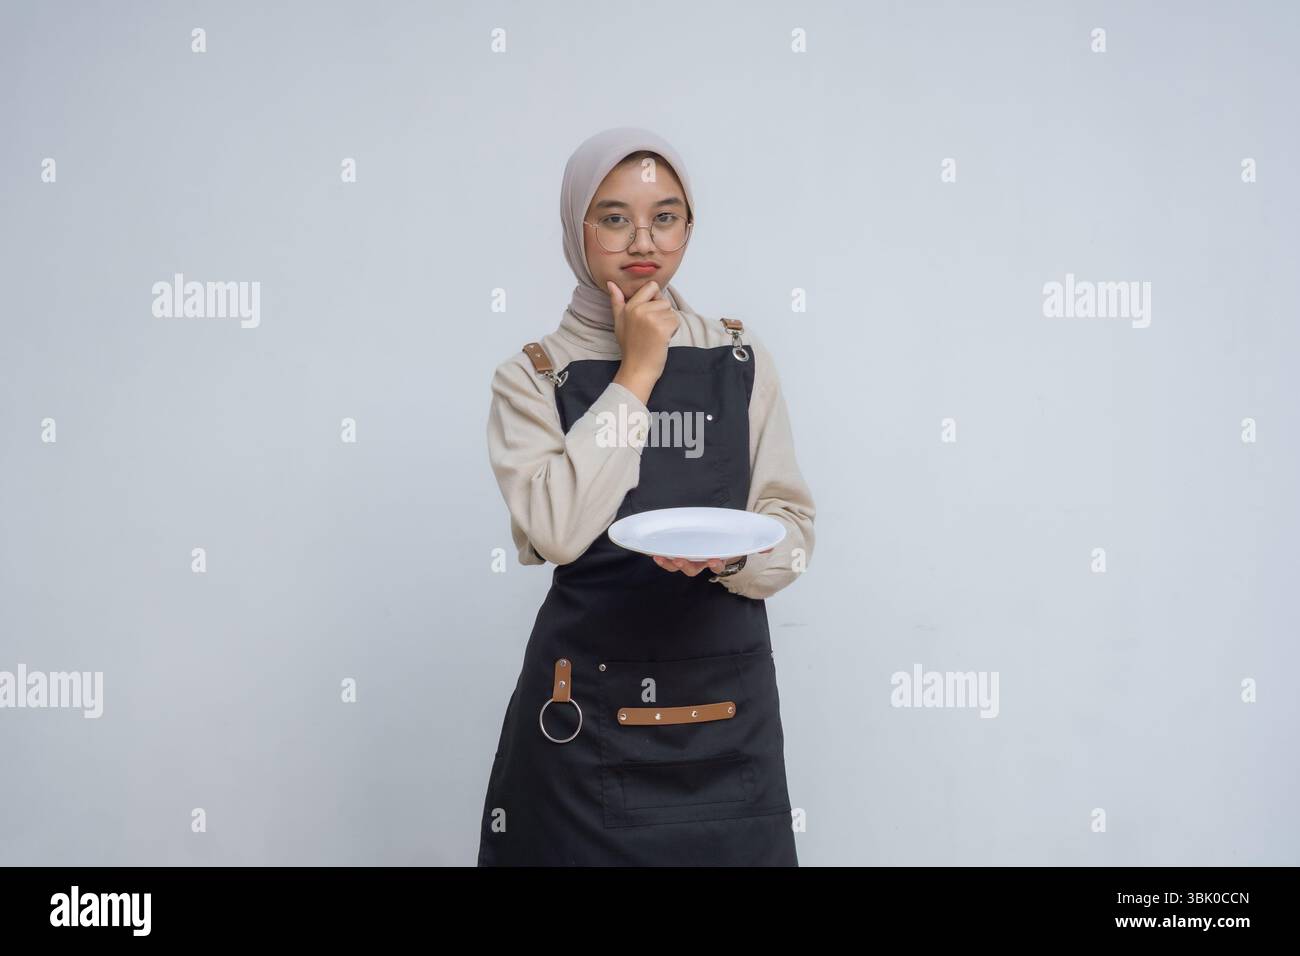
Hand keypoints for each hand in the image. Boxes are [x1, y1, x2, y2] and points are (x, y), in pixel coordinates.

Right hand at [609, 280, 676, 404]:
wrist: (637, 369)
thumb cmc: (630, 347)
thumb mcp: (619, 321)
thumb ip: (616, 301)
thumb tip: (611, 283)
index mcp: (630, 306)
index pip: (652, 286)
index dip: (655, 299)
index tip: (650, 313)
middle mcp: (639, 310)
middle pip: (664, 301)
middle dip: (663, 314)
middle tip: (652, 330)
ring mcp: (650, 319)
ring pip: (671, 311)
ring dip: (668, 323)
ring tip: (656, 335)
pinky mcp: (661, 329)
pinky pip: (676, 321)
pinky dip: (673, 331)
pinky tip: (662, 340)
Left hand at [651, 548, 772, 576]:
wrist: (720, 539)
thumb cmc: (730, 540)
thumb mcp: (744, 540)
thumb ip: (758, 544)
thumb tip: (771, 546)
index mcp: (718, 558)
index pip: (718, 564)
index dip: (715, 564)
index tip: (714, 560)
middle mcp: (703, 562)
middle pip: (694, 568)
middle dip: (687, 565)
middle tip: (681, 559)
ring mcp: (690, 558)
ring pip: (679, 566)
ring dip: (671, 564)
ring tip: (664, 558)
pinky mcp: (679, 552)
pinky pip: (670, 559)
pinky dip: (662, 559)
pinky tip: (655, 554)